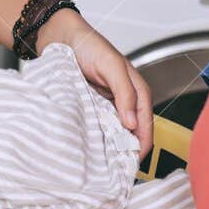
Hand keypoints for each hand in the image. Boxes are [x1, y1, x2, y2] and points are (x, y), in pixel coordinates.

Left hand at [34, 8, 153, 156]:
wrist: (61, 37)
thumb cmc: (90, 45)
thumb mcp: (111, 66)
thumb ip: (125, 92)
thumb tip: (132, 123)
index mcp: (137, 92)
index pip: (146, 127)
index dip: (140, 147)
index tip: (129, 166)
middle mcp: (125, 103)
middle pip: (132, 135)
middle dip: (126, 153)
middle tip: (114, 172)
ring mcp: (107, 107)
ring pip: (115, 135)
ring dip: (111, 149)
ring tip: (102, 167)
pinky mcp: (91, 109)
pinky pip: (98, 130)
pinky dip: (97, 141)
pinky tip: (89, 151)